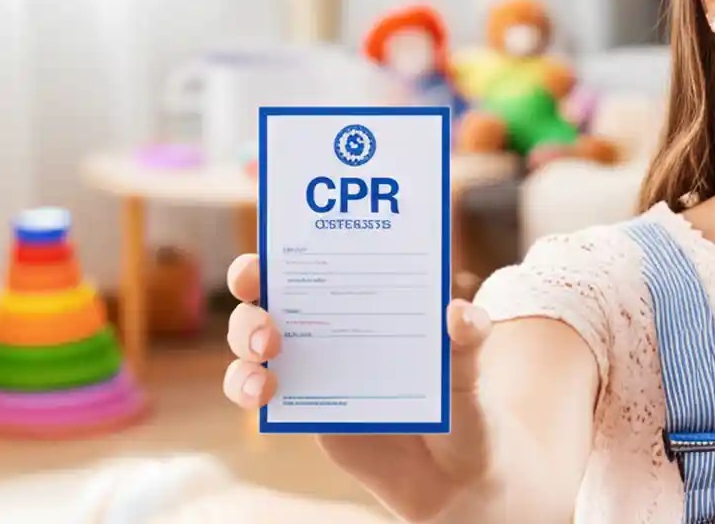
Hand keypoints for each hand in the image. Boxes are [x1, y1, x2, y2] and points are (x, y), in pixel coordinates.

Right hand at [222, 255, 497, 521]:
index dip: (289, 241)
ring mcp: (311, 364)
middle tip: (263, 293)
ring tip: (268, 353)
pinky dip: (247, 385)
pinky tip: (265, 393)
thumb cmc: (460, 403)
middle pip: (271, 287)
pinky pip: (257, 390)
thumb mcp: (469, 367)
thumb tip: (460, 312)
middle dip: (251, 280)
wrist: (449, 474)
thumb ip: (467, 340)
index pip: (322, 256)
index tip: (273, 243)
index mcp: (368, 296)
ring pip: (252, 337)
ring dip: (245, 336)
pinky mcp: (302, 405)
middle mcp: (331, 322)